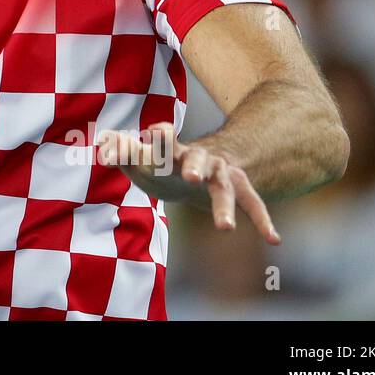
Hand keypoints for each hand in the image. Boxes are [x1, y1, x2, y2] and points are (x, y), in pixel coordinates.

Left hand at [96, 122, 280, 244]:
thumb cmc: (164, 163)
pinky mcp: (239, 188)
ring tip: (224, 230)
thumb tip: (100, 145)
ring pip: (226, 187)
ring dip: (224, 207)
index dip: (157, 140)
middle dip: (194, 164)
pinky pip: (254, 203)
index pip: (163, 141)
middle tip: (189, 176)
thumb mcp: (141, 159)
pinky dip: (263, 219)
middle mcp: (199, 158)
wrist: (202, 164)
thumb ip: (123, 152)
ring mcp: (221, 173)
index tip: (153, 134)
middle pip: (197, 158)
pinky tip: (274, 240)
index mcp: (172, 149)